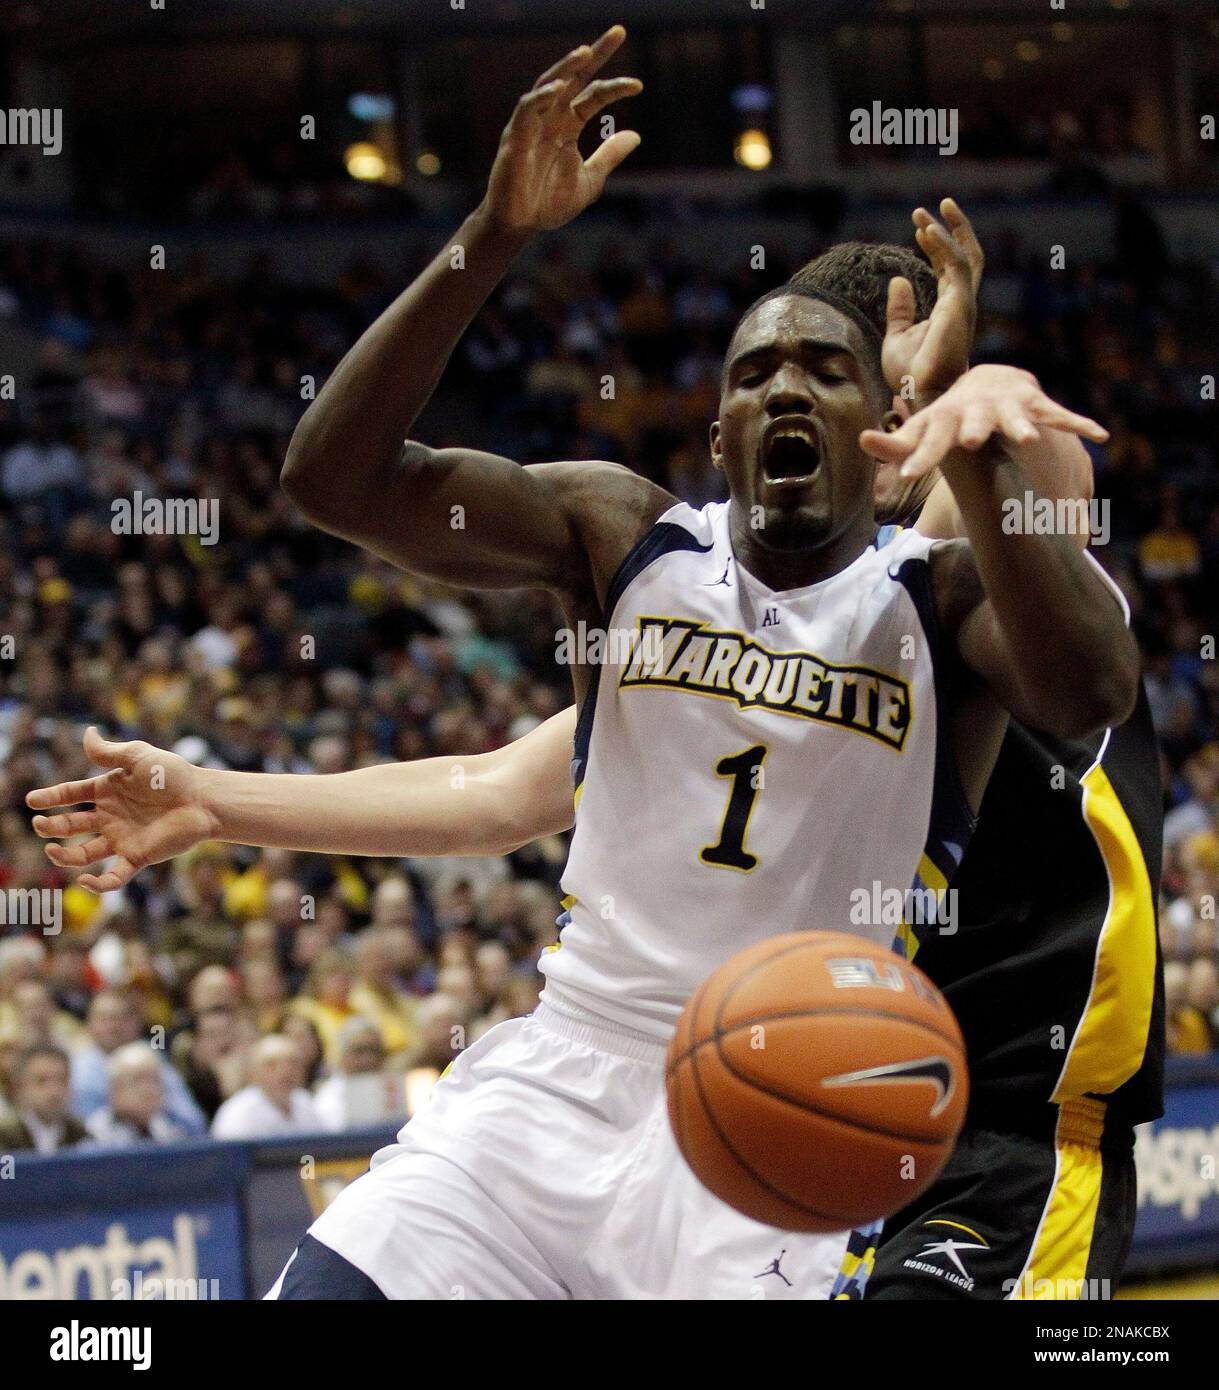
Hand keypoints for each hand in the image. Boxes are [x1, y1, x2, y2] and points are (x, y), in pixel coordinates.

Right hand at [27, 727, 219, 891]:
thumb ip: (108, 752)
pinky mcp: (137, 857)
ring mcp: (121, 838)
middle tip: (40, 824)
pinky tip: (86, 880)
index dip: (51, 798)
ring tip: (52, 850)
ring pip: (83, 853)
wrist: (203, 799)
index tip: (32, 801)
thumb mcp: (138, 757)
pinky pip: (113, 877)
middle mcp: (110, 817)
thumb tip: (86, 734)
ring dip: (64, 855)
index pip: (71, 795)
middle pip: (71, 826)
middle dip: (51, 826)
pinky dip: (98, 884)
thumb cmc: (173, 775)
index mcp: (108, 791)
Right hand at [482, 26, 641, 234]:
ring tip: (585, 53)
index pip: (592, 96)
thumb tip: (636, 136)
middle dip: (593, 54)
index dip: (615, 88)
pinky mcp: (514, 139)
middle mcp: (550, 119)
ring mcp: (531, 126)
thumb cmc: (548, 204)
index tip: (639, 85)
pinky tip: (559, 88)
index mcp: (567, 127)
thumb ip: (609, 157)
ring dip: (565, 68)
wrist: (521, 226)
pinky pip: (526, 111)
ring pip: (547, 86)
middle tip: (618, 32)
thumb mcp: (588, 181)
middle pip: (572, 78)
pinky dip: (541, 98)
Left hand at [861, 365, 1108, 480]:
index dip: (918, 456)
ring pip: (1018, 417)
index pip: (928, 439)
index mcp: (947, 418)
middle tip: (972, 441)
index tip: (906, 474)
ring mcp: (1009, 407)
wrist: (986, 381)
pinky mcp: (1036, 406)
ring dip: (1024, 427)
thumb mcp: (921, 428)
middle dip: (975, 430)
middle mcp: (978, 411)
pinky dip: (1078, 424)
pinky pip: (1058, 416)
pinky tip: (1100, 435)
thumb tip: (860, 440)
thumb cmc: (948, 416)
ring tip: (1030, 440)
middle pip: (975, 422)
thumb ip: (895, 442)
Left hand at [884, 199, 983, 402]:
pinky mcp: (959, 305)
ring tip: (921, 215)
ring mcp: (962, 303)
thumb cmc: (911, 373)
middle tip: (938, 205)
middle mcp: (960, 302)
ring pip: (961, 256)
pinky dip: (942, 246)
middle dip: (954, 229)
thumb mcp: (897, 335)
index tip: (921, 228)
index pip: (951, 267)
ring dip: (944, 232)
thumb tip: (898, 280)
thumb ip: (900, 308)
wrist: (919, 392)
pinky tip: (926, 232)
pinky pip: (956, 266)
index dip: (939, 245)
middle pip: (966, 255)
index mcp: (949, 307)